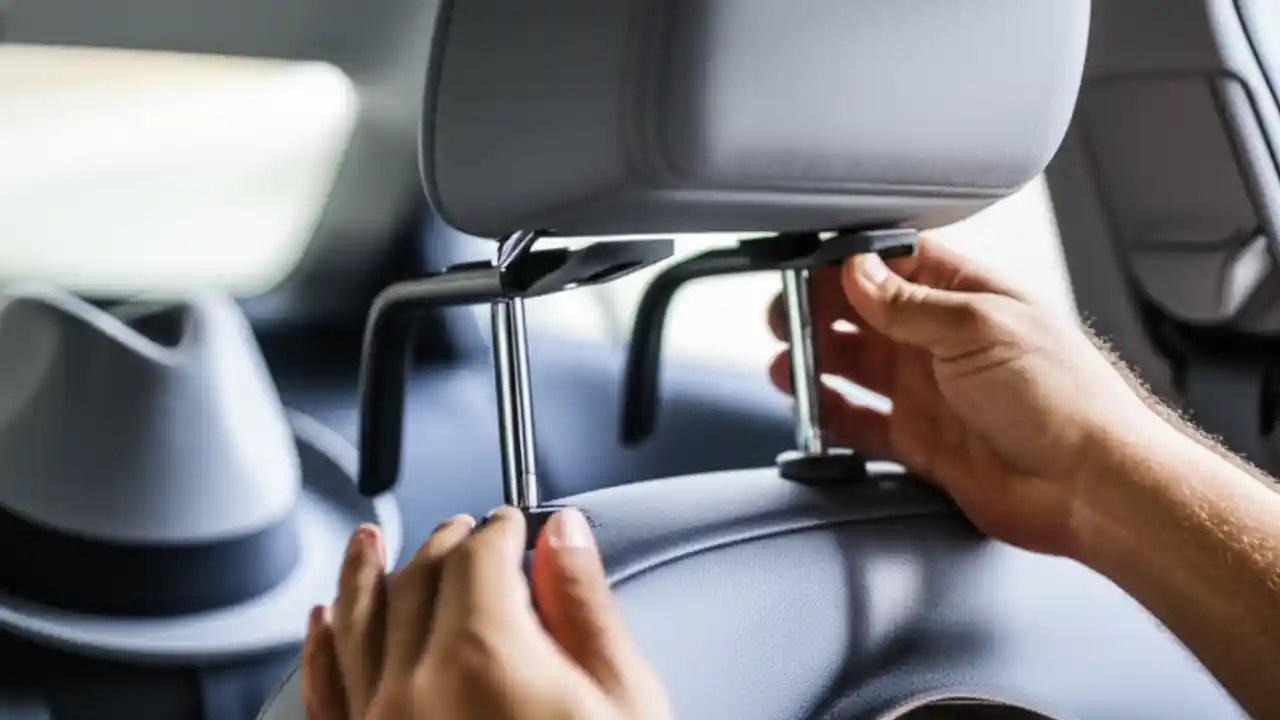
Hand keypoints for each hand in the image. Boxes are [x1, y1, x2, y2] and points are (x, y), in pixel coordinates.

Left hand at [301, 510, 669, 718]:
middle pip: (421, 579)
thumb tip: (565, 537)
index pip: (482, 557)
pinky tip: (325, 618)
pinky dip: (320, 644)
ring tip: (371, 540)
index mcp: (487, 661)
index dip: (503, 529)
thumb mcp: (625, 704)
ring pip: (357, 620)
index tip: (515, 523)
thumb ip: (586, 608)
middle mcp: (415, 690)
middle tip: (469, 530)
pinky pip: (323, 687)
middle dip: (448, 543)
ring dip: (367, 571)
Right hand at [768, 238, 1160, 556]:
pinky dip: (831, 416)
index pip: (893, 262)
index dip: (847, 262)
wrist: (1090, 487)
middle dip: (819, 311)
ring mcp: (929, 390)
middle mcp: (942, 340)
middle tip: (784, 317)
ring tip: (787, 365)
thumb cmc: (1064, 398)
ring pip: (854, 366)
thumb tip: (857, 269)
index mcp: (965, 295)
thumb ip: (909, 303)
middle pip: (863, 314)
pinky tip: (811, 409)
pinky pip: (861, 422)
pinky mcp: (921, 441)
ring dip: (816, 362)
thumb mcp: (979, 329)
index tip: (805, 268)